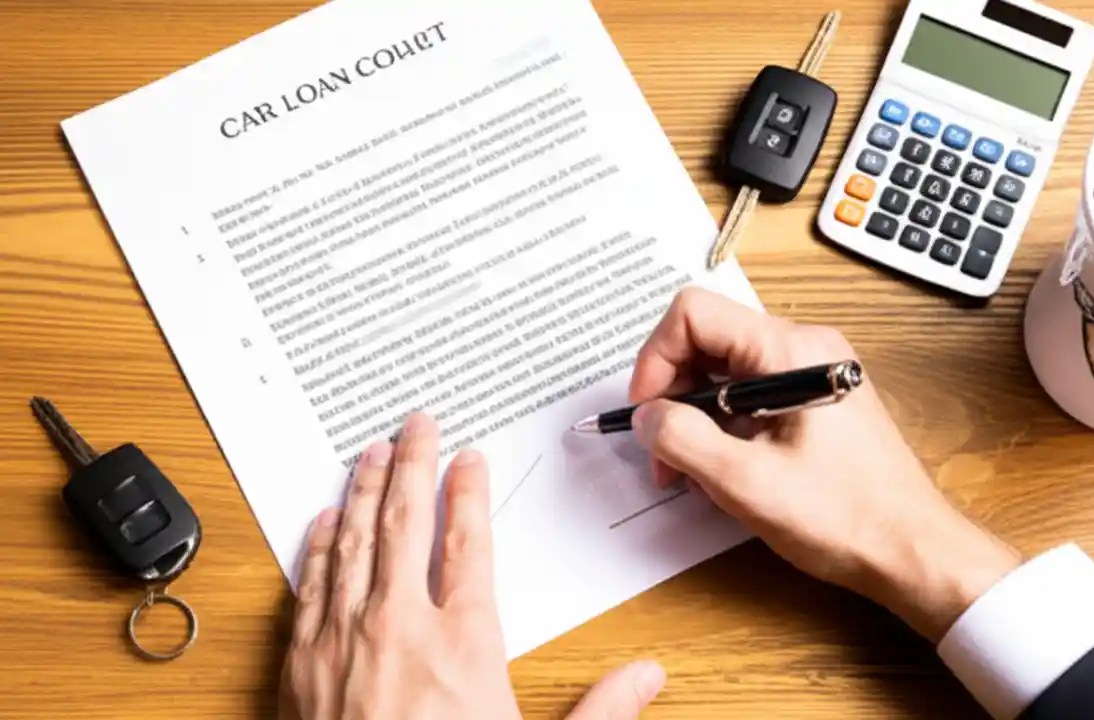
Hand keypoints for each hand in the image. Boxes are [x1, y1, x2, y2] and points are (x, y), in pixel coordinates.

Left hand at [280, 413, 666, 719]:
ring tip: (373, 452)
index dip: (469, 493)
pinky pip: (311, 587)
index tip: (470, 458)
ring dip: (364, 491)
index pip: (469, 544)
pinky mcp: (302, 666)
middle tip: (416, 423)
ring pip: (354, 544)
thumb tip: (648, 677)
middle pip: (406, 524)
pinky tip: (324, 520)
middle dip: (414, 465)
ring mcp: (344, 643)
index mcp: (464, 643)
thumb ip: (599, 711)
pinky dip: (319, 547)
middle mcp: (401, 628)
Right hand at [629, 289, 1020, 641]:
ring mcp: (813, 373)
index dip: (656, 359)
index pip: (694, 314)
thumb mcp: (745, 482)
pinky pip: (751, 396)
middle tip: (661, 453)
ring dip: (695, 418)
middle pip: (708, 341)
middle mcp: (804, 348)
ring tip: (690, 473)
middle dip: (671, 395)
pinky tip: (722, 473)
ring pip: (726, 372)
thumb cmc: (847, 517)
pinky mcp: (816, 401)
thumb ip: (683, 439)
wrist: (912, 551)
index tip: (646, 412)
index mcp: (790, 351)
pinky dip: (724, 428)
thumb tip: (646, 417)